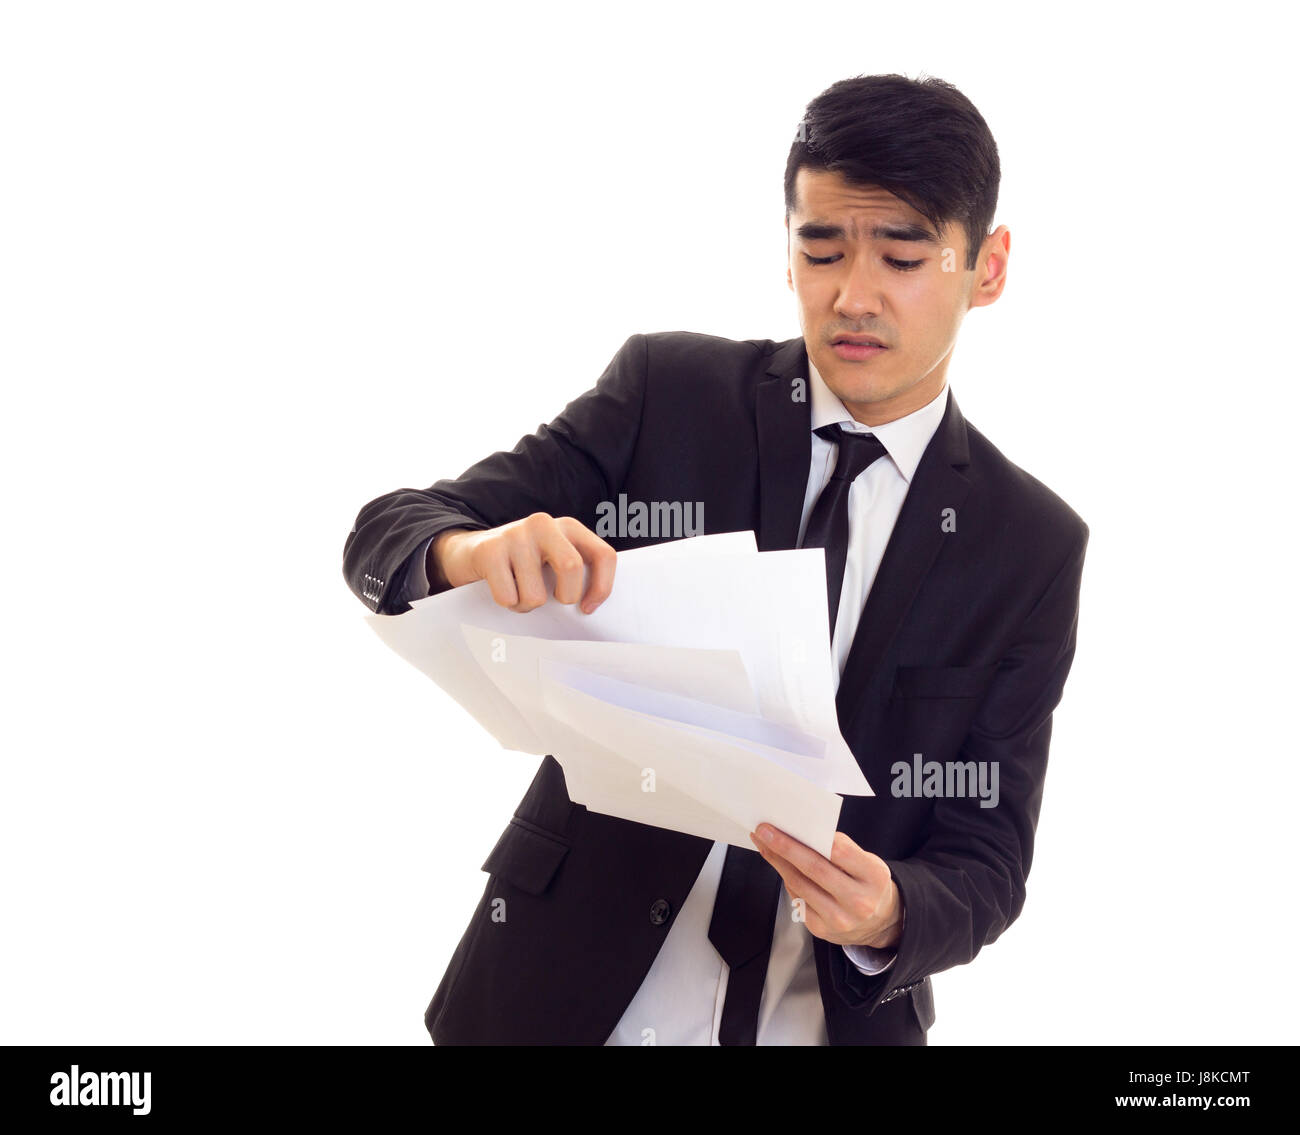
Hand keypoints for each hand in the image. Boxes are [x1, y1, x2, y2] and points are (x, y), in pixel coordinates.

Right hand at [430, 513, 615, 613]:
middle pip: (572, 567)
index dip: (602, 588)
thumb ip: (576, 573)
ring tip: (519, 591)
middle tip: (554, 600)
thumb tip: (591, 608)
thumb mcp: (553, 560)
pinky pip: (508, 597)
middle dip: (566, 596)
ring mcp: (515, 534)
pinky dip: (507, 603)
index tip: (588, 608)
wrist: (470, 552)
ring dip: (527, 605)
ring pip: (536, 594)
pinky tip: (501, 588)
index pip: (603, 555)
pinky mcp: (490, 550)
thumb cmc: (520, 563)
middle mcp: (544, 524)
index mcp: (568, 527)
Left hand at [750, 824, 902, 948]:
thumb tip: (801, 831)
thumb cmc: (868, 884)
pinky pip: (796, 898)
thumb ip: (841, 848)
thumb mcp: (868, 861)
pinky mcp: (821, 929)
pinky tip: (779, 865)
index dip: (809, 836)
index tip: (785, 824)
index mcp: (874, 876)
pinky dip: (786, 878)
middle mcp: (858, 901)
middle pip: (813, 868)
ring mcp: (838, 919)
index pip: (839, 851)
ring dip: (777, 861)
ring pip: (799, 884)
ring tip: (764, 844)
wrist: (880, 923)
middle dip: (784, 847)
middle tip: (763, 831)